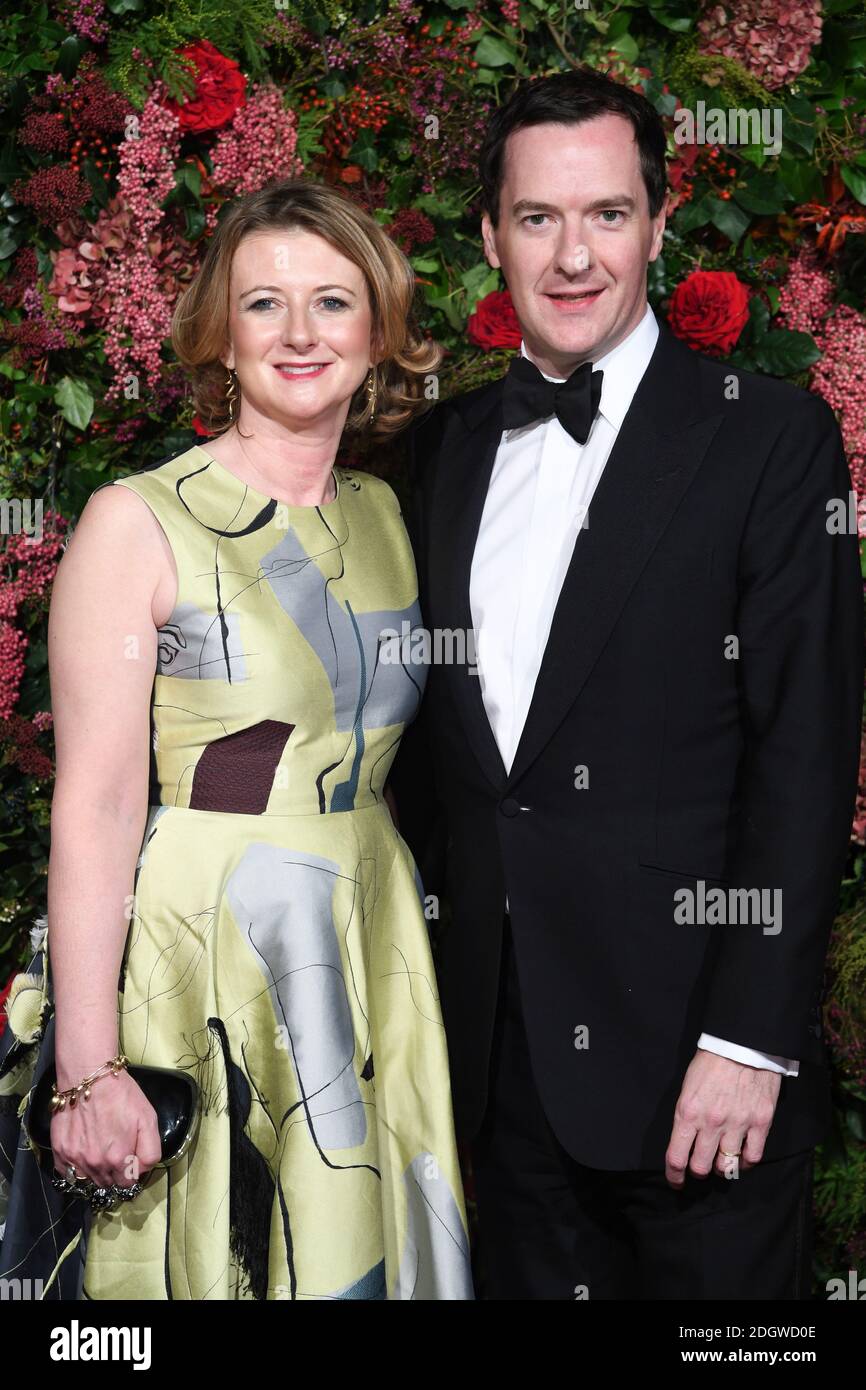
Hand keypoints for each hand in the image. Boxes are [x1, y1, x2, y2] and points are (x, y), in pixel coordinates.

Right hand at [50, 1069, 161, 1191]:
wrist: (88, 1077)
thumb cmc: (121, 1095)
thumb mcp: (148, 1119)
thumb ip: (151, 1151)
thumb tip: (142, 1169)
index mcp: (118, 1159)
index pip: (127, 1183)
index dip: (131, 1172)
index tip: (130, 1159)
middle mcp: (95, 1165)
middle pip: (108, 1183)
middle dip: (115, 1172)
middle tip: (116, 1151)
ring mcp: (74, 1159)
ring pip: (88, 1179)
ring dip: (97, 1171)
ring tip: (100, 1150)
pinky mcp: (59, 1151)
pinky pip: (68, 1173)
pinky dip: (76, 1168)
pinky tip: (84, 1153)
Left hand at [664, 1049, 780, 1187]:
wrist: (743, 1044)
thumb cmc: (711, 1062)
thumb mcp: (687, 1086)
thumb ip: (686, 1114)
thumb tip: (686, 1139)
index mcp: (687, 1112)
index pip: (676, 1157)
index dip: (674, 1175)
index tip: (676, 1180)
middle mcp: (711, 1123)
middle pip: (701, 1167)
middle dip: (698, 1171)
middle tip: (699, 1168)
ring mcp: (738, 1124)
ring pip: (727, 1166)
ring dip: (722, 1168)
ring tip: (721, 1162)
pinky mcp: (761, 1123)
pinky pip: (753, 1157)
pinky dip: (747, 1162)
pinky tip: (743, 1156)